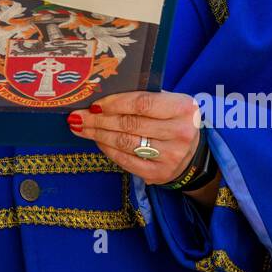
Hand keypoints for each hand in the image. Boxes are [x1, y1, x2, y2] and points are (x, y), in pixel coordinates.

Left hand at [67, 91, 201, 185]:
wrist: (193, 155)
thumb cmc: (172, 120)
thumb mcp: (167, 102)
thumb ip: (142, 97)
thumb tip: (101, 98)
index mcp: (182, 108)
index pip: (142, 103)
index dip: (114, 103)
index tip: (94, 104)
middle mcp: (180, 132)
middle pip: (129, 124)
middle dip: (98, 120)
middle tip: (78, 116)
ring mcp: (171, 156)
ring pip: (125, 143)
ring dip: (98, 135)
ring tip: (81, 128)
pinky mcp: (160, 173)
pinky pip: (126, 160)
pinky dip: (108, 150)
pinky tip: (97, 141)